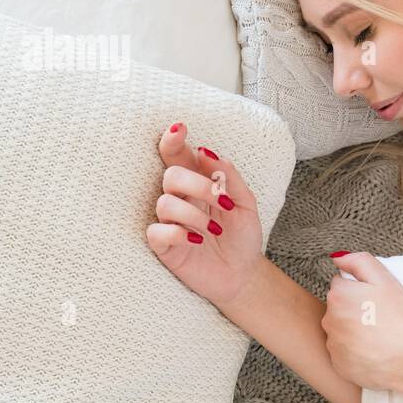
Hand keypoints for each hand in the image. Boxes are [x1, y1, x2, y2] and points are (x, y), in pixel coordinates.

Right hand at [145, 122, 264, 310]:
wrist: (244, 273)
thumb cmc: (242, 236)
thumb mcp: (245, 203)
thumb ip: (229, 176)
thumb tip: (205, 152)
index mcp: (198, 184)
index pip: (177, 156)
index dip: (172, 140)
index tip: (179, 129)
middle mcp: (180, 199)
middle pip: (171, 175)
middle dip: (197, 184)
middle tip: (222, 200)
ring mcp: (170, 222)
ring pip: (164, 203)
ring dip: (194, 214)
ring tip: (215, 228)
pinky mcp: (164, 246)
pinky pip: (157, 232)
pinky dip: (178, 233)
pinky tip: (197, 240)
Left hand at [322, 251, 402, 391]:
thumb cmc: (400, 317)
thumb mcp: (385, 280)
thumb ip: (359, 262)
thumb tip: (337, 258)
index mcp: (338, 296)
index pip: (341, 285)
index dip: (360, 291)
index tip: (376, 301)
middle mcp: (329, 320)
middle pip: (338, 309)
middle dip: (353, 311)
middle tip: (379, 319)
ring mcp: (333, 345)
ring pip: (340, 332)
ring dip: (352, 333)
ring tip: (378, 337)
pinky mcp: (338, 365)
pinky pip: (343, 355)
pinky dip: (354, 354)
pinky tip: (373, 353)